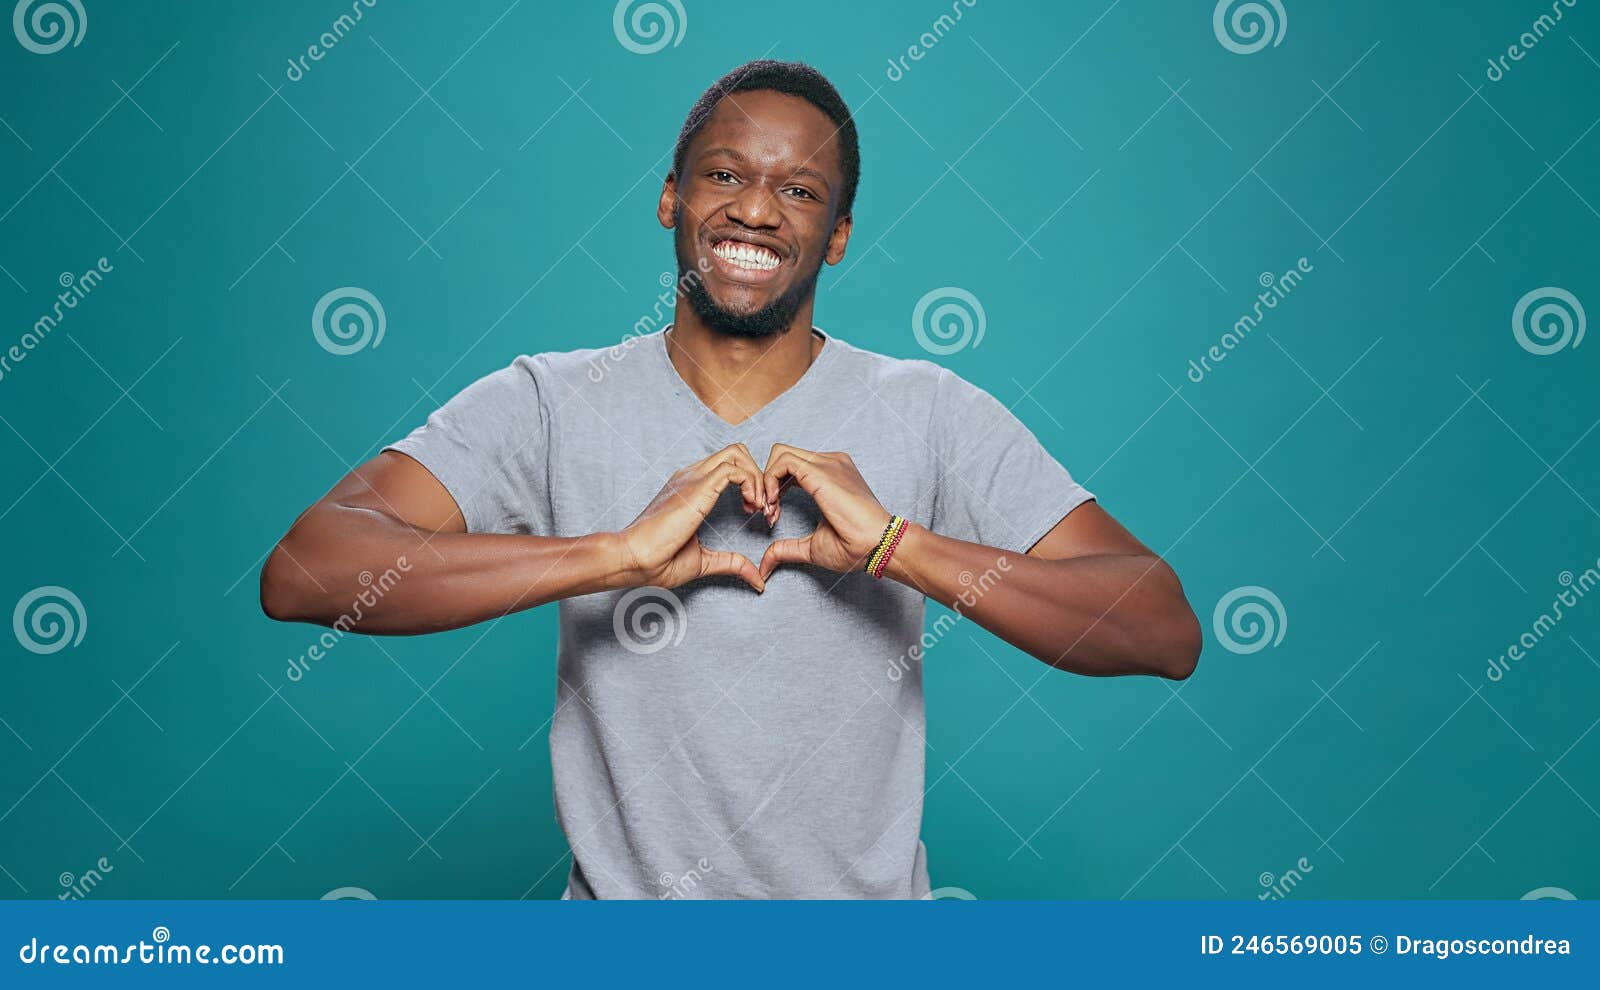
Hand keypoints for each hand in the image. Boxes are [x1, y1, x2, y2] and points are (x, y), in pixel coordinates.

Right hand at [617, 444, 767, 591]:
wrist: (633, 559)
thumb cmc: (658, 561)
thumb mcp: (704, 561)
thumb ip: (731, 563)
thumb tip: (757, 578)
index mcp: (691, 488)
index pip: (728, 466)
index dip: (750, 485)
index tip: (755, 513)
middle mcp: (692, 477)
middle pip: (736, 452)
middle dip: (759, 475)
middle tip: (763, 507)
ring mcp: (693, 478)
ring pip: (737, 453)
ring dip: (757, 477)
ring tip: (758, 507)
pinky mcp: (697, 487)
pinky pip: (734, 468)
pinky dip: (751, 483)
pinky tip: (750, 506)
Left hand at [758, 444, 892, 580]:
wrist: (877, 546)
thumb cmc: (855, 547)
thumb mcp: (812, 546)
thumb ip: (786, 548)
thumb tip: (765, 565)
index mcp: (831, 475)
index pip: (792, 467)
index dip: (775, 488)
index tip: (773, 517)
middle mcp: (829, 463)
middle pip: (783, 455)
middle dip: (766, 481)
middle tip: (767, 512)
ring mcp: (826, 464)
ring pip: (780, 453)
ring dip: (766, 481)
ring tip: (770, 510)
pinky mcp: (820, 471)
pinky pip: (783, 461)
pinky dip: (769, 480)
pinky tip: (774, 504)